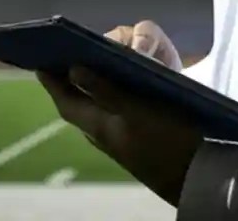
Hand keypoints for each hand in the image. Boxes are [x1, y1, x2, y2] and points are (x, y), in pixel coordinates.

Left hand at [35, 20, 201, 206]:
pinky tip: (119, 91)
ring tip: (87, 70)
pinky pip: (113, 116)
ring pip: (96, 113)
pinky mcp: (137, 143)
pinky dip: (109, 99)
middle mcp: (105, 136)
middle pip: (79, 107)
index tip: (39, 63)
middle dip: (68, 85)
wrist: (197, 176)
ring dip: (89, 91)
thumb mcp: (137, 111)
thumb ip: (105, 91)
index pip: (66, 103)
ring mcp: (121, 142)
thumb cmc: (169, 141)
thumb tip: (73, 70)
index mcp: (100, 127)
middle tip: (61, 62)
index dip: (52, 83)